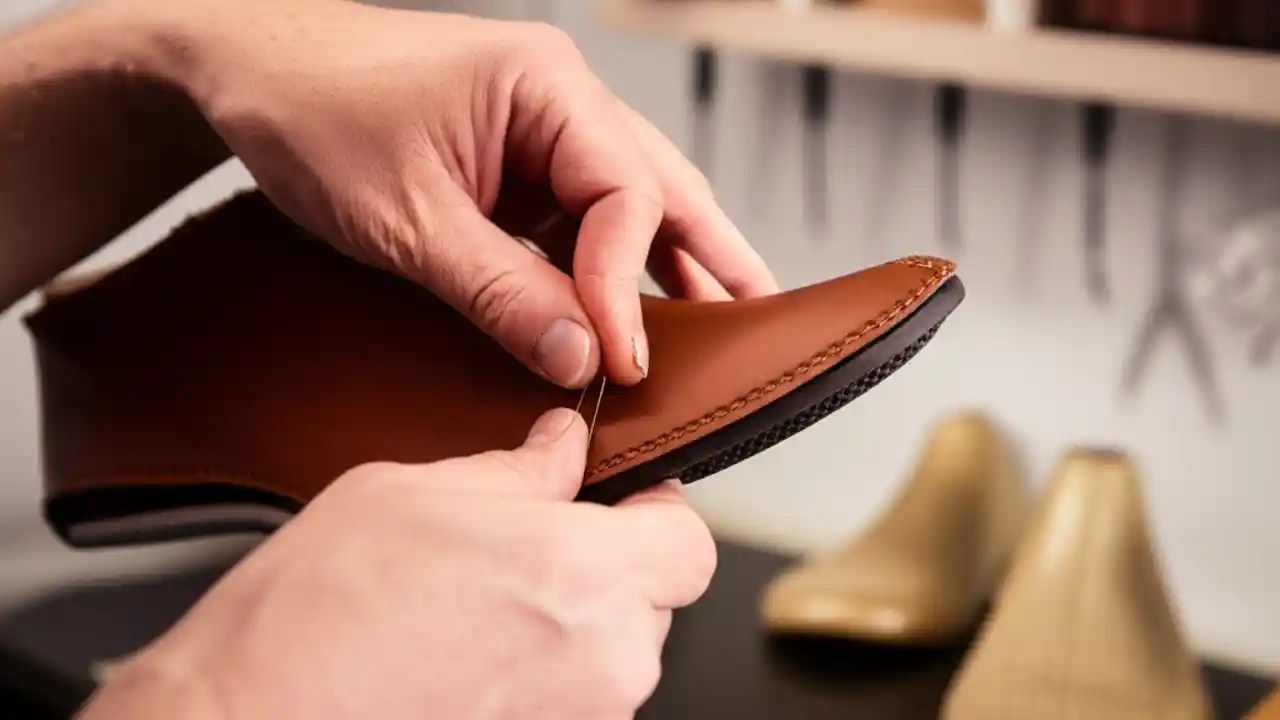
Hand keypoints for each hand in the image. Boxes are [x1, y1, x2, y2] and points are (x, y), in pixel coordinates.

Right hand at [78, 408, 716, 718]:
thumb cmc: (309, 618)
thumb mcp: (408, 492)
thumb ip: (513, 470)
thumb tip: (562, 447)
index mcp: (579, 573)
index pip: (689, 541)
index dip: (655, 512)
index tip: (613, 501)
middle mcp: (600, 662)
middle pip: (654, 601)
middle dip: (605, 567)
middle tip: (521, 550)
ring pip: (613, 657)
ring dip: (568, 627)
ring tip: (475, 612)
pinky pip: (573, 703)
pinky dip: (540, 679)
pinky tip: (465, 660)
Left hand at [138, 0, 776, 386]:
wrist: (243, 69)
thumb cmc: (311, 110)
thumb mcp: (406, 220)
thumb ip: (498, 292)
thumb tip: (576, 356)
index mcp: (545, 86)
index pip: (626, 195)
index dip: (630, 286)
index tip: (622, 362)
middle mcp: (559, 99)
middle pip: (661, 184)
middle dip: (711, 256)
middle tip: (762, 322)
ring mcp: (540, 127)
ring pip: (632, 198)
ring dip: (675, 259)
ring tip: (727, 315)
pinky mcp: (515, 159)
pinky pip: (583, 213)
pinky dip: (611, 261)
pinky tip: (632, 304)